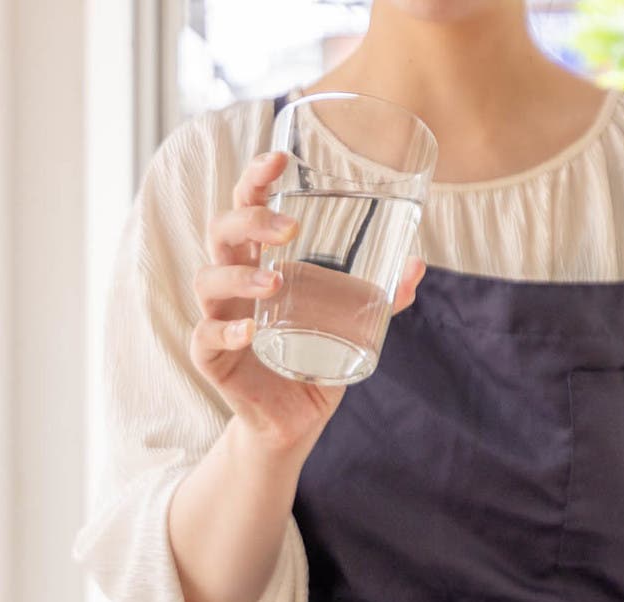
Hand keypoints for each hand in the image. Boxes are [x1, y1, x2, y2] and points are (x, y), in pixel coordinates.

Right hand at [189, 151, 424, 465]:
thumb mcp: (352, 323)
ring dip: (239, 274)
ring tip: (275, 280)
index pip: (246, 207)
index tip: (279, 159)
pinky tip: (250, 330)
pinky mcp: (212, 358)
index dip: (255, 179)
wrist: (294, 420)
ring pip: (207, 279)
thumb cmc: (316, 356)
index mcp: (259, 259)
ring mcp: (218, 317)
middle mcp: (232, 282)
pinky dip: (226, 330)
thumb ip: (381, 295)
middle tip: (291, 229)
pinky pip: (206, 337)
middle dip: (251, 221)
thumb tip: (417, 264)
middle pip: (222, 232)